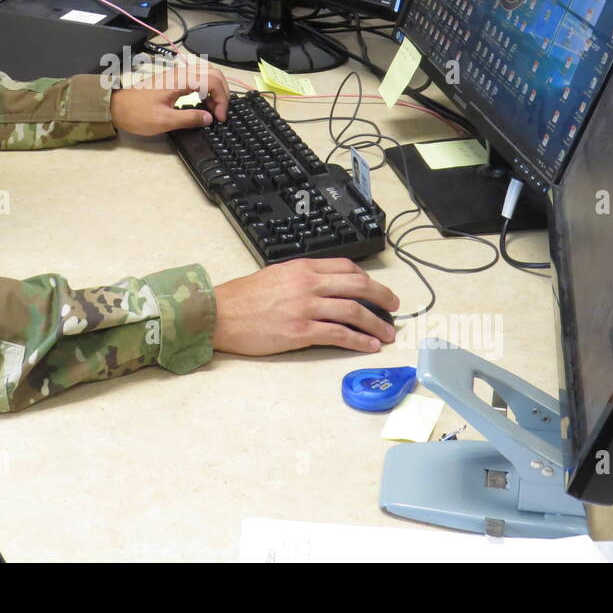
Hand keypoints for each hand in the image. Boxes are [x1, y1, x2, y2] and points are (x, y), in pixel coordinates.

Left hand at [110, 59, 229, 135]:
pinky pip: (198, 78)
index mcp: (180, 80)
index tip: (220, 118)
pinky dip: (207, 89)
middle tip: (220, 114)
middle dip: (223, 93)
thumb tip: (209, 118)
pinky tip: (203, 103)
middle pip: (214, 73)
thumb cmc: (137, 114)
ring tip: (213, 110)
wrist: (117, 107)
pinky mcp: (173, 79)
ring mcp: (177, 74)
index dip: (222, 100)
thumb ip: (189, 118)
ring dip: (216, 90)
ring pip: (207, 74)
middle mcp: (181, 72)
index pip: (213, 82)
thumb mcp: (164, 121)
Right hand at [211, 257, 398, 354]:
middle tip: (393, 307)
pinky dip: (359, 340)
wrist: (219, 314)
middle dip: (382, 296)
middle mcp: (308, 284)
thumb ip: (301, 278)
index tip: (376, 289)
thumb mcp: (275, 275)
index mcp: (302, 267)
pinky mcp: (301, 331)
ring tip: (387, 332)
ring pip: (353, 311)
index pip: (345, 267)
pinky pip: (339, 334)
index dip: (367, 278)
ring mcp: (305, 307)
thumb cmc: (242, 298)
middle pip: (358, 285)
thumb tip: (324, 287)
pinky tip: (369, 345)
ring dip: (376, 323)